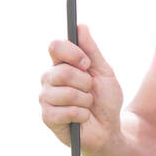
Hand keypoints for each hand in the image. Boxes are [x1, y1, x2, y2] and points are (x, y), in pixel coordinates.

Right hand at [40, 23, 124, 154]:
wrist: (108, 129)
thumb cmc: (105, 100)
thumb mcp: (104, 72)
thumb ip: (91, 50)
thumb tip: (80, 26)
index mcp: (61, 65)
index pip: (55, 47)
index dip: (72, 53)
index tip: (87, 63)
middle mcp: (50, 79)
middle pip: (61, 71)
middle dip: (84, 82)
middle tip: (90, 90)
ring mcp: (46, 98)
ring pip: (66, 93)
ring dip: (85, 101)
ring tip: (87, 106)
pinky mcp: (47, 117)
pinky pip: (66, 111)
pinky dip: (81, 115)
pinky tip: (82, 119)